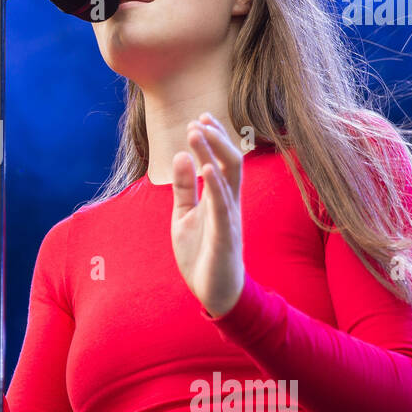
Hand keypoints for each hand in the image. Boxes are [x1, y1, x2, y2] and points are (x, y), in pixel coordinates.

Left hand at [170, 113, 244, 317]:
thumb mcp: (184, 215)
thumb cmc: (201, 254)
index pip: (221, 161)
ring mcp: (228, 219)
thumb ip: (183, 188)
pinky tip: (207, 167)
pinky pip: (222, 207)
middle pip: (231, 162)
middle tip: (199, 119)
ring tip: (198, 132)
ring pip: (228, 178)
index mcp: (219, 198)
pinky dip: (215, 185)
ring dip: (212, 153)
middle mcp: (228, 204)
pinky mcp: (225, 236)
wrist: (214, 294)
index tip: (199, 118)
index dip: (213, 139)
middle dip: (216, 139)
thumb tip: (181, 155)